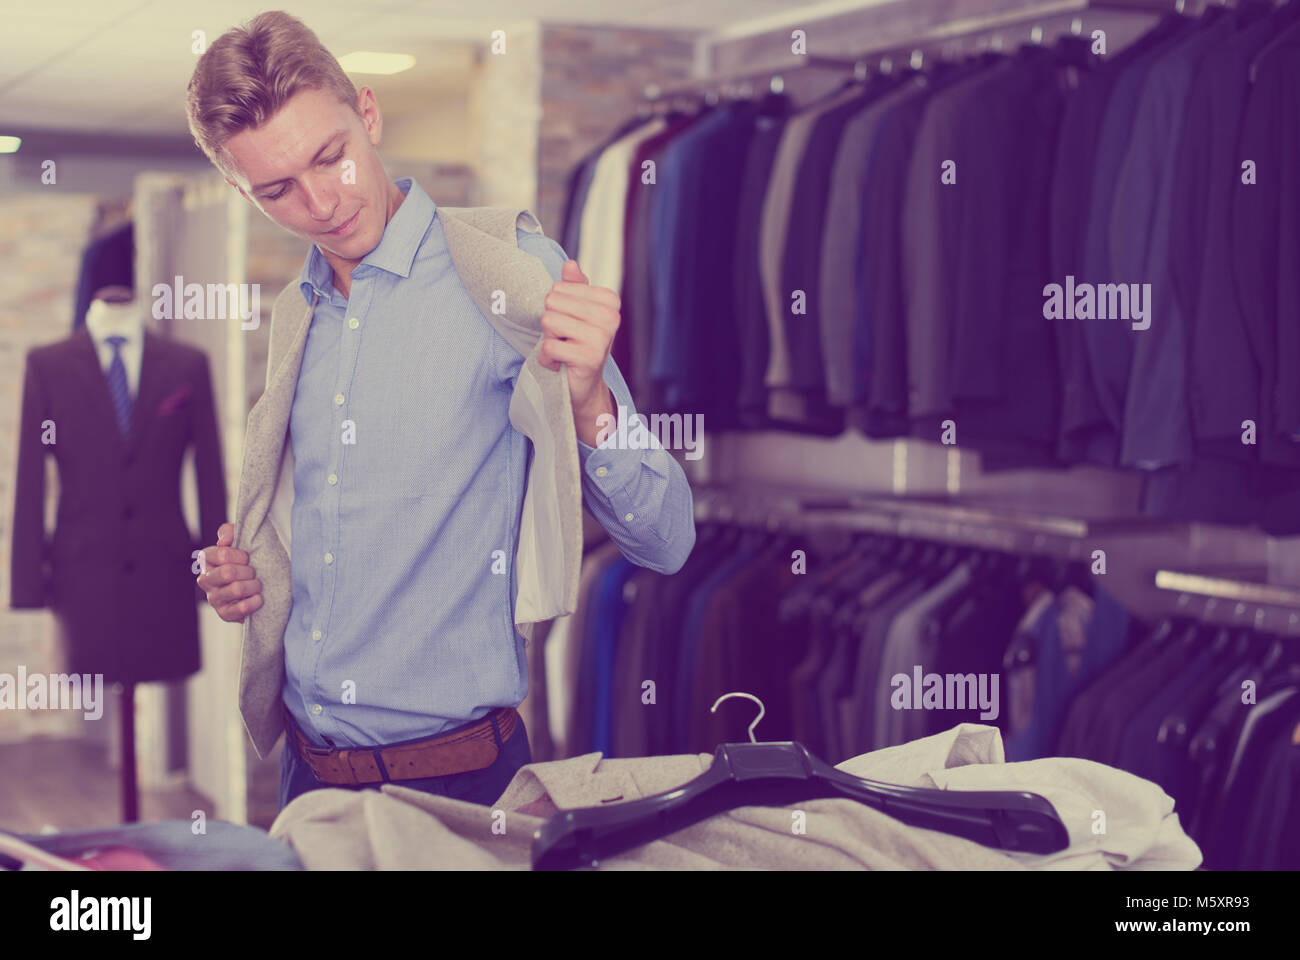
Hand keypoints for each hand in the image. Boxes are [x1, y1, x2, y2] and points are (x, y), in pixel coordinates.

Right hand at [197, 522, 262, 622]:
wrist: (261, 584)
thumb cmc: (248, 559)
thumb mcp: (240, 540)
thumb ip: (230, 532)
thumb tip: (223, 542)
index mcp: (207, 560)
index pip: (221, 554)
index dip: (240, 556)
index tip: (248, 558)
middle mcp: (206, 580)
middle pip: (227, 572)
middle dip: (248, 572)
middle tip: (254, 573)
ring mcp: (213, 598)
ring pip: (236, 590)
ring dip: (253, 586)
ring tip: (258, 585)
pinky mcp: (224, 614)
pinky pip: (240, 609)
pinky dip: (254, 602)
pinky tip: (259, 599)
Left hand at [539, 259, 617, 443]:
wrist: (584, 385)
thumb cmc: (579, 344)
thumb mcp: (576, 311)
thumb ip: (574, 286)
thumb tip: (570, 264)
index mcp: (610, 301)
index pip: (560, 287)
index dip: (557, 307)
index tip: (571, 324)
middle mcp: (610, 317)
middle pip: (552, 302)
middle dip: (551, 322)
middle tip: (565, 339)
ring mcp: (601, 338)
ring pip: (549, 322)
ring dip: (548, 339)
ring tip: (563, 349)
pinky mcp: (589, 358)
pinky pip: (549, 346)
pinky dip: (547, 358)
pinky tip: (560, 363)